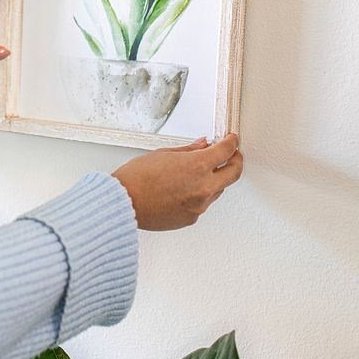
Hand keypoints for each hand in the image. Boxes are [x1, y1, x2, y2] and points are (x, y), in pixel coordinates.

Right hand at [111, 134, 243, 230]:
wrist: (123, 203)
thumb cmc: (136, 178)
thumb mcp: (163, 154)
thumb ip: (188, 150)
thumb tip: (202, 145)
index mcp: (197, 166)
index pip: (226, 151)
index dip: (231, 143)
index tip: (231, 140)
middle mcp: (203, 187)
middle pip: (234, 173)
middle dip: (235, 161)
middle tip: (232, 155)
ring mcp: (199, 205)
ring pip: (218, 190)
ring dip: (215, 179)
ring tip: (200, 172)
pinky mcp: (192, 218)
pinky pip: (202, 204)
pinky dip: (198, 194)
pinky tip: (184, 189)